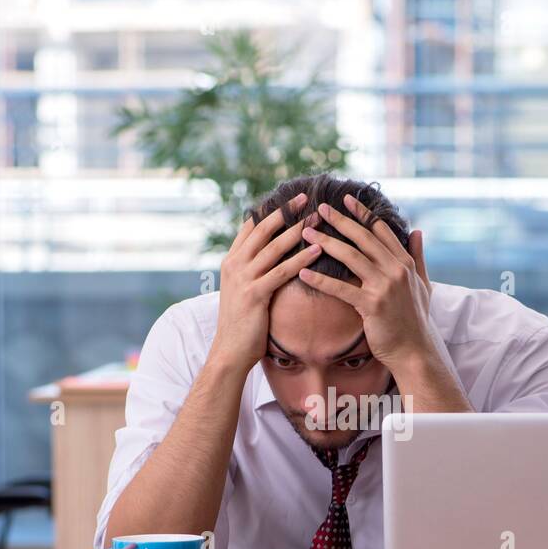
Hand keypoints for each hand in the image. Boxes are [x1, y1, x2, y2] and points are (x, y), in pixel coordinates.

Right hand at [211, 191, 320, 373]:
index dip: (270, 211)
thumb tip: (270, 259)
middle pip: (262, 230)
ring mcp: (243, 279)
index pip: (250, 227)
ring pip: (274, 247)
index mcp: (231, 261)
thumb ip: (253, 272)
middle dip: (285, 212)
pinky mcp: (254, 294)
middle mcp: (234, 265)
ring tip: (318, 218)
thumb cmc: (242, 324)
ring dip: (298, 231)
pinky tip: (317, 249)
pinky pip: (281, 271)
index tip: (290, 198)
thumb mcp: (243, 291)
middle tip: (306, 197)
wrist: (229, 351)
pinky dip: (300, 258)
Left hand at [297, 193, 436, 372]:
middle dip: (340, 221)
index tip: (346, 199)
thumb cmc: (415, 320)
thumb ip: (419, 256)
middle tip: (320, 208)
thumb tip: (418, 231)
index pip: (381, 231)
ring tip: (306, 233)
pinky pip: (341, 288)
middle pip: (363, 238)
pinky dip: (321, 280)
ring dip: (326, 243)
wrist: (414, 351)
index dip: (363, 214)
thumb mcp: (423, 284)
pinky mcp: (372, 305)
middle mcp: (396, 270)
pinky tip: (303, 273)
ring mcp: (385, 287)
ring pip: (351, 257)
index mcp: (405, 263)